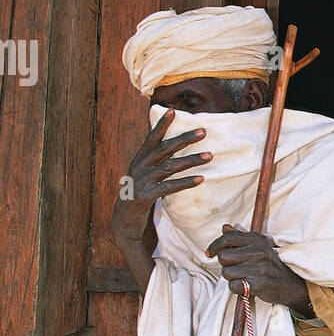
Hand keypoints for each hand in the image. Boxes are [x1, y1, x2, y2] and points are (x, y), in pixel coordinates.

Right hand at [110, 109, 210, 248]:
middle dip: (184, 139)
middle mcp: (139, 168)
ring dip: (191, 160)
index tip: (173, 111)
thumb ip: (156, 165)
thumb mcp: (145, 178)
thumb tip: (173, 152)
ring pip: (168, 167)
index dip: (161, 125)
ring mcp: (140, 182)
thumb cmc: (139, 198)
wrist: (122, 224)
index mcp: (139, 161)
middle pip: (163, 149)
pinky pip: (168, 188)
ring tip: (210, 155)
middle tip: (203, 131)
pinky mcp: (144, 197)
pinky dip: (185, 182)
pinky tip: (200, 179)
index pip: (151, 139)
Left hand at [206, 226, 313, 314]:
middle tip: (234, 268)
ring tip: (242, 277)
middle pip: (224, 257)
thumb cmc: (269, 265)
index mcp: (257, 240)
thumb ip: (240, 237)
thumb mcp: (258, 246)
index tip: (210, 253)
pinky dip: (236, 288)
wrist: (289, 284)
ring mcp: (259, 268)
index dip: (215, 245)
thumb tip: (224, 228)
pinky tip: (245, 286)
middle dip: (225, 264)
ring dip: (231, 278)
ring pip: (227, 273)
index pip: (228, 238)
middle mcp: (258, 252)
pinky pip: (234, 286)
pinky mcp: (258, 284)